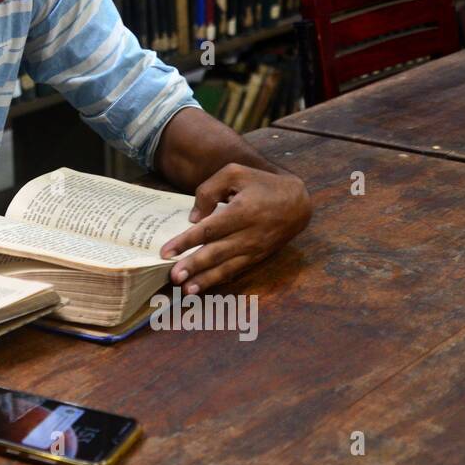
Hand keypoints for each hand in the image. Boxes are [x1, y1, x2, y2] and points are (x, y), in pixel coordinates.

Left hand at [159, 163, 310, 294]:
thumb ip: (209, 191)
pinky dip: (220, 280)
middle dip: (193, 266)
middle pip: (216, 253)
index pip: (208, 230)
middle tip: (173, 277)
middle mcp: (249, 234)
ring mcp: (254, 249)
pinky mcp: (257, 257)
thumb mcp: (235, 173)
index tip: (166, 252)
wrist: (298, 203)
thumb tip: (193, 219)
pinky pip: (236, 271)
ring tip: (186, 290)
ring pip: (226, 267)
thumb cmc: (262, 184)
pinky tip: (205, 286)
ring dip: (205, 280)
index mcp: (242, 211)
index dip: (186, 242)